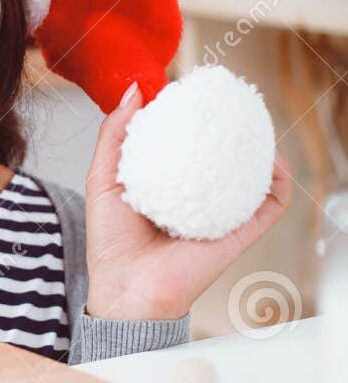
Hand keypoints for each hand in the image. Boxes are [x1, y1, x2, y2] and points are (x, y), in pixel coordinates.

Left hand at [83, 83, 294, 321]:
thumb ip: (114, 136)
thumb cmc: (111, 243)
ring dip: (261, 149)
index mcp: (166, 185)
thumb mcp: (103, 179)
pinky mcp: (238, 234)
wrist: (126, 290)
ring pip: (252, 177)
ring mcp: (220, 214)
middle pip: (222, 157)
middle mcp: (196, 197)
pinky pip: (268, 206)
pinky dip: (278, 182)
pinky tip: (272, 160)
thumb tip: (135, 91)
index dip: (194, 118)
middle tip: (228, 100)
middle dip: (230, 128)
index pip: (187, 145)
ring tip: (255, 123)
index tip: (193, 92)